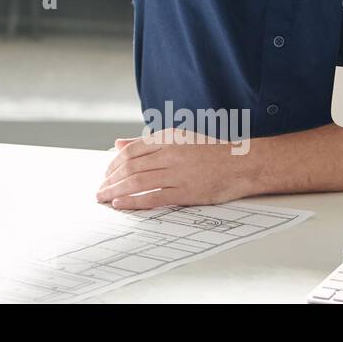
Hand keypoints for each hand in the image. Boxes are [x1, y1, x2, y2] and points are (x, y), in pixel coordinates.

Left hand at [94, 128, 254, 209]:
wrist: (242, 164)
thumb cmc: (211, 151)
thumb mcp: (178, 138)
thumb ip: (146, 142)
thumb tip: (118, 144)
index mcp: (167, 139)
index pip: (131, 150)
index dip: (113, 163)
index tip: (105, 174)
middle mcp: (170, 154)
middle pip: (130, 166)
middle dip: (110, 179)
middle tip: (100, 189)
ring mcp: (178, 173)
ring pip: (137, 181)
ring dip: (116, 190)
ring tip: (103, 197)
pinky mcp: (186, 192)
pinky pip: (154, 197)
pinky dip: (134, 201)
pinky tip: (121, 204)